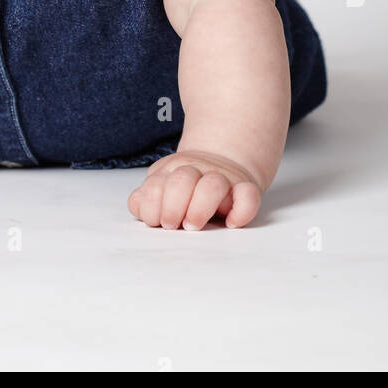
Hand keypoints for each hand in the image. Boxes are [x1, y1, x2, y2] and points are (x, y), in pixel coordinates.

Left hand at [127, 148, 261, 229]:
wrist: (220, 162)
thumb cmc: (185, 186)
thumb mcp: (161, 185)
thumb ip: (146, 198)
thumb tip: (139, 207)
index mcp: (172, 170)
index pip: (157, 184)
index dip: (153, 204)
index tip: (157, 220)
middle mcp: (197, 170)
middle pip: (183, 180)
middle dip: (173, 206)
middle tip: (173, 225)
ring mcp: (222, 178)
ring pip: (213, 185)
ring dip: (200, 207)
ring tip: (193, 224)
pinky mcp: (244, 188)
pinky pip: (248, 196)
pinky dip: (241, 211)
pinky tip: (230, 223)